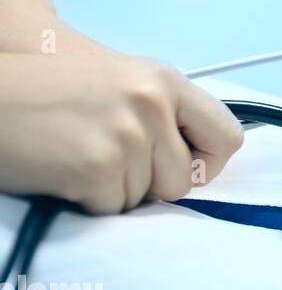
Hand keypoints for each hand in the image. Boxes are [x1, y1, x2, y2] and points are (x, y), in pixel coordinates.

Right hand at [0, 52, 243, 213]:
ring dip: (114, 192)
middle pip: (185, 180)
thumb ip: (163, 114)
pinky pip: (111, 209)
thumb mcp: (119, 86)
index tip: (181, 167)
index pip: (228, 138)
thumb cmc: (45, 94)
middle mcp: (153, 103)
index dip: (207, 164)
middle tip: (107, 162)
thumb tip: (205, 163)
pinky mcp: (98, 166)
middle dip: (149, 185)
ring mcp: (128, 134)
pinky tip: (62, 173)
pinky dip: (87, 202)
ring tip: (78, 160)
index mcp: (165, 80)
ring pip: (146, 199)